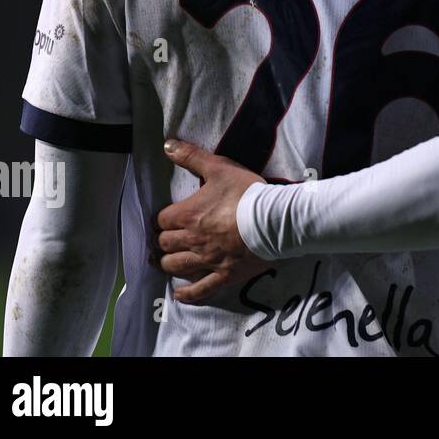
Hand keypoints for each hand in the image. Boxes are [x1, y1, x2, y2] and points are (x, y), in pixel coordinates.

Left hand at [156, 139, 271, 303]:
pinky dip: (188, 294)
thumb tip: (167, 144)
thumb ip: (192, 156)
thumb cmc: (247, 192)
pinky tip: (180, 294)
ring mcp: (207, 260)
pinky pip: (200, 289)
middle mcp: (192, 240)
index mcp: (188, 214)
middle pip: (166, 244)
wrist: (275, 219)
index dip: (164, 219)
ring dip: (169, 263)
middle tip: (168, 239)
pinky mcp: (223, 274)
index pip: (163, 220)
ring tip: (169, 261)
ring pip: (176, 266)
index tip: (168, 218)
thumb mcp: (220, 168)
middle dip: (164, 241)